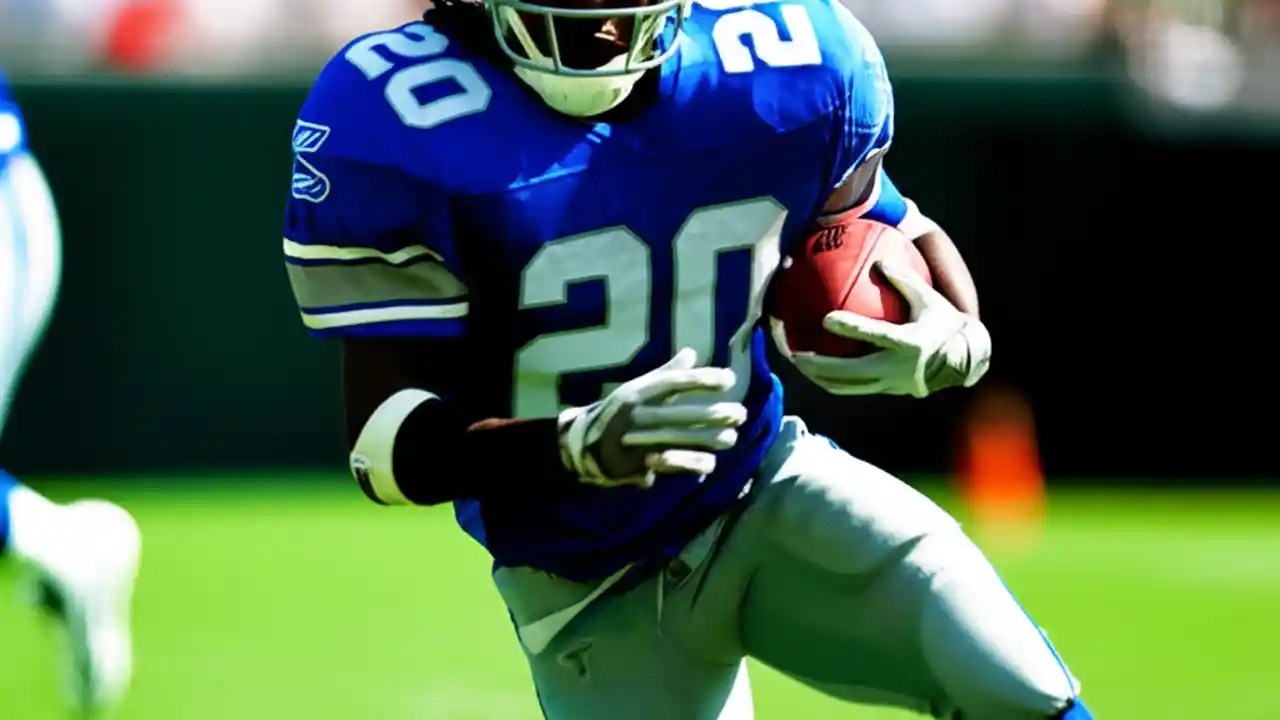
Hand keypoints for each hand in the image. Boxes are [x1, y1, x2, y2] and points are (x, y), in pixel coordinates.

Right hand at [558, 348, 747, 488]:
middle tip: (740, 413)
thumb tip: (691, 352)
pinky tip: (711, 463)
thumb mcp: (638, 389)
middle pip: (677, 413)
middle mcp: (634, 414)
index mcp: (636, 391)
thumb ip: (667, 374)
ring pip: (675, 439)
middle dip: (711, 414)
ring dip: (706, 440)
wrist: (580, 443)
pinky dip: (689, 463)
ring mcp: (634, 440)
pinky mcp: (634, 463)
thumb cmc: (618, 412)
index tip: (729, 379)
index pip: (672, 382)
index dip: (700, 380)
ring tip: (732, 438)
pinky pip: (667, 463)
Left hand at [789, 260, 991, 397]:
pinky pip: (854, 388)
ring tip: (798, 365)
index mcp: (908, 343)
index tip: (826, 319)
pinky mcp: (887, 390)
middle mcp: (896, 368)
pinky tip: (815, 371)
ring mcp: (890, 384)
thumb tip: (879, 261)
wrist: (965, 361)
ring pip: (847, 386)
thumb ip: (904, 281)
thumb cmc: (945, 324)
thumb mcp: (930, 300)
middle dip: (819, 367)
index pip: (873, 335)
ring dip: (820, 378)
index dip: (850, 328)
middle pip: (849, 373)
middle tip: (795, 354)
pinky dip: (832, 381)